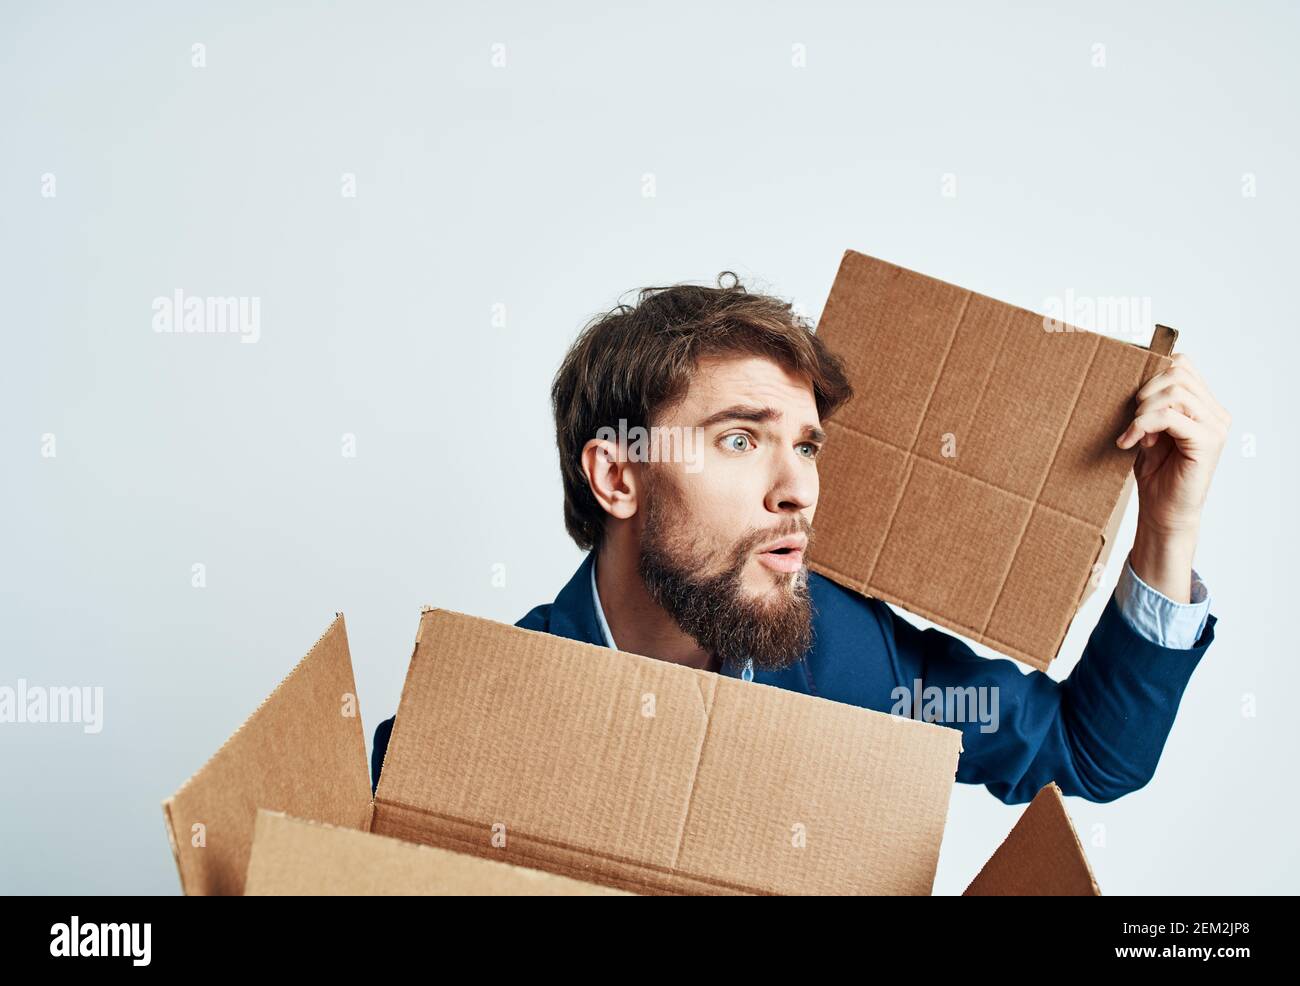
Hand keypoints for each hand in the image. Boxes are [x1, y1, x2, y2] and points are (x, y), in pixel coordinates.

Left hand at [1116, 353, 1229, 601]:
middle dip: (1145, 391)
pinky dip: (1142, 425)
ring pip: (1175, 391)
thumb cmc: (1156, 474)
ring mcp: (1215, 427)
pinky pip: (1170, 417)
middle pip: (1178, 372)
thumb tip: (1131, 378)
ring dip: (1144, 410)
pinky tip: (1129, 443)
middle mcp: (1215, 413)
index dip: (1151, 375)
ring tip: (1134, 433)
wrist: (1163, 513)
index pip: (1182, 365)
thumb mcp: (1148, 431)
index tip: (1132, 404)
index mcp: (1204, 406)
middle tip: (1131, 419)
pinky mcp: (1207, 442)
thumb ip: (1149, 405)